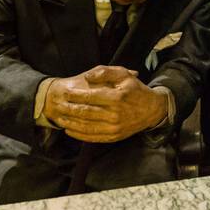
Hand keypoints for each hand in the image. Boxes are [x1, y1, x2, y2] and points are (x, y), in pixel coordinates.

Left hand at [43, 65, 168, 142]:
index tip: (65, 92)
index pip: (90, 97)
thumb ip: (105, 72)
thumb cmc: (135, 89)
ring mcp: (114, 128)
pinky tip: (69, 129)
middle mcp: (115, 115)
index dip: (75, 95)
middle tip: (57, 104)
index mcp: (117, 98)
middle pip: (86, 113)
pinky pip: (92, 137)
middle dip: (69, 109)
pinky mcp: (114, 136)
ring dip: (71, 123)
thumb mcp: (124, 75)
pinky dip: (79, 135)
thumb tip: (87, 76)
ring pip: (87, 127)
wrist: (151, 110)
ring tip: (59, 117)